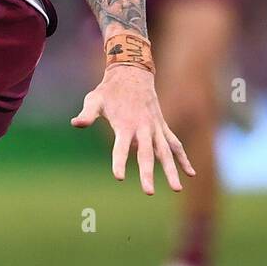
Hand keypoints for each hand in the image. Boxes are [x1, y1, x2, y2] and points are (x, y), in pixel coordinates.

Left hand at [71, 66, 194, 194]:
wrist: (133, 73)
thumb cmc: (109, 90)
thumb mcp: (94, 99)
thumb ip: (87, 114)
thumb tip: (75, 123)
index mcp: (125, 124)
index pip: (121, 147)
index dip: (119, 161)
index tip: (119, 177)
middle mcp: (143, 128)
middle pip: (146, 154)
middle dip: (148, 173)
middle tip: (148, 192)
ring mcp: (155, 128)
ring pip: (166, 152)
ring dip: (172, 170)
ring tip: (177, 190)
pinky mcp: (162, 127)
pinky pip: (175, 144)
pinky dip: (183, 158)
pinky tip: (191, 174)